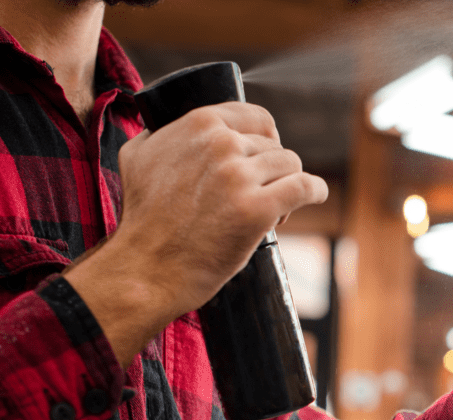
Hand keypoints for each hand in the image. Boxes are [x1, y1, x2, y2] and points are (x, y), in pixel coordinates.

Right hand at [64, 102, 327, 365]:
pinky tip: (315, 196)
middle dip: (270, 171)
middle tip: (256, 196)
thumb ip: (160, 133)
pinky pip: (305, 187)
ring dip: (287, 185)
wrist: (146, 268)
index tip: (265, 156)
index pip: (255, 118)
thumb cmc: (142, 218)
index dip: (266, 138)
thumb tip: (170, 124)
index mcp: (198, 124)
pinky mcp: (257, 209)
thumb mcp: (137, 156)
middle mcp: (220, 144)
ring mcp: (239, 176)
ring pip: (291, 165)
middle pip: (273, 147)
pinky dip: (315, 191)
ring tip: (271, 210)